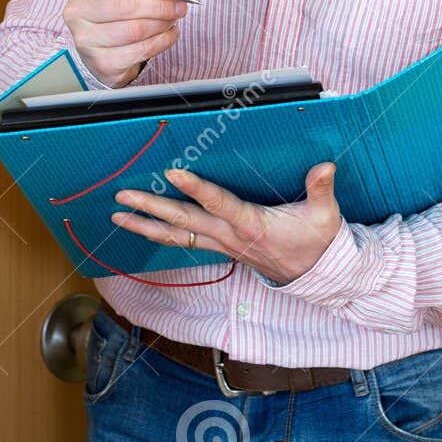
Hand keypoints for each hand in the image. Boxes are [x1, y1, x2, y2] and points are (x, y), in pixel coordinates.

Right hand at [60, 0, 188, 87]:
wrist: (103, 43)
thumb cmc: (120, 5)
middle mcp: (78, 9)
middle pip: (127, 5)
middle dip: (161, 5)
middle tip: (181, 6)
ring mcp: (86, 38)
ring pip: (135, 30)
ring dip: (163, 23)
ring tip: (173, 18)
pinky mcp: (100, 62)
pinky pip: (139, 52)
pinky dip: (161, 42)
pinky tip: (168, 34)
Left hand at [111, 162, 342, 285]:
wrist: (314, 275)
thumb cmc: (317, 241)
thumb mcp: (325, 216)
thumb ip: (321, 190)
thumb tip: (325, 167)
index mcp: (251, 224)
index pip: (219, 203)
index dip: (197, 189)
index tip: (173, 173)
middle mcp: (229, 235)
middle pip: (184, 221)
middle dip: (151, 208)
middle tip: (123, 197)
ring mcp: (221, 244)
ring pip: (176, 236)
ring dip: (145, 225)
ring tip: (117, 215)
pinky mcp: (219, 247)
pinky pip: (183, 242)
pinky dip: (159, 234)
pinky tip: (141, 225)